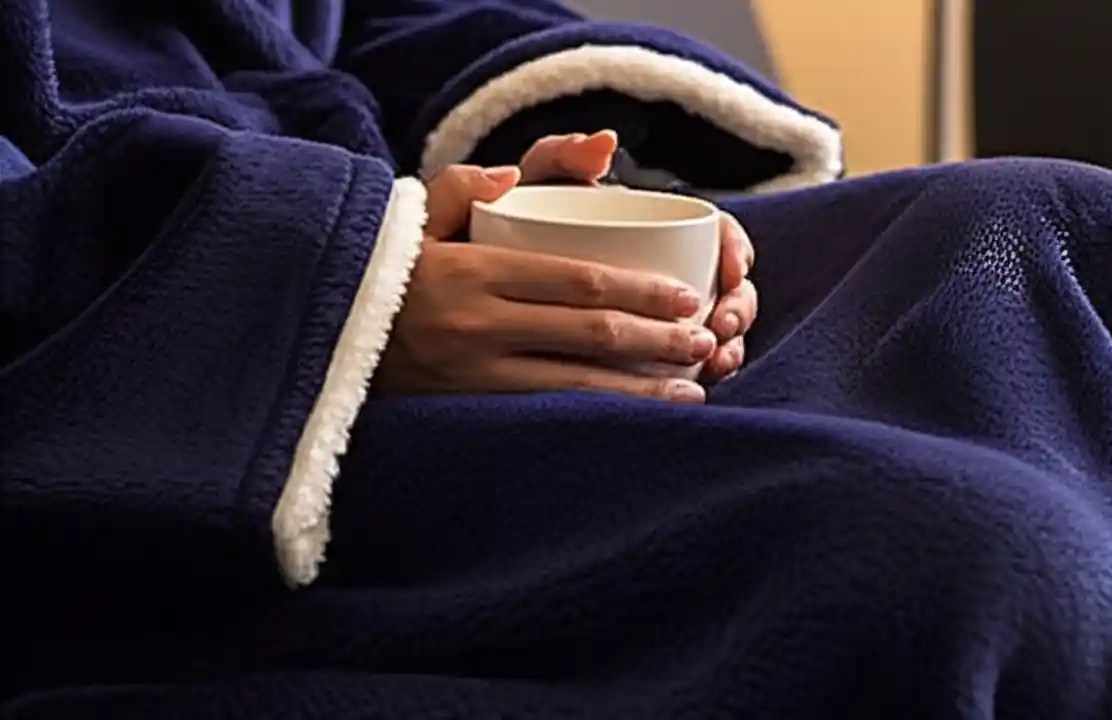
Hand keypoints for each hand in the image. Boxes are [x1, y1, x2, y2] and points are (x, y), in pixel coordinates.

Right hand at [374, 163, 715, 402]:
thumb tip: (513, 178)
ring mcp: (473, 374)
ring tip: (691, 388)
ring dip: (640, 389)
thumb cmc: (384, 270)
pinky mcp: (468, 408)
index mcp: (476, 269)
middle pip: (588, 333)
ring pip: (575, 384)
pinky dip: (596, 415)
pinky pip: (545, 414)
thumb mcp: (415, 217)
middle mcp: (478, 324)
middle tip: (705, 342)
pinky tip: (633, 420)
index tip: (686, 298)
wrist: (321, 338)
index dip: (640, 291)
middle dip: (657, 340)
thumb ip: (462, 186)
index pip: (577, 280)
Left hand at [520, 129, 758, 383]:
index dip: (737, 251)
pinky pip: (691, 365)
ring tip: (716, 363)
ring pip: (718, 329)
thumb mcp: (532, 191)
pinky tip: (703, 384)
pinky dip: (705, 373)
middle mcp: (672, 268)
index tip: (733, 272)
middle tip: (720, 328)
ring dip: (729, 345)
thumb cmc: (511, 228)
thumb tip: (604, 143)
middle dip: (738, 309)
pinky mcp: (651, 353)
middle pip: (730, 287)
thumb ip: (560, 157)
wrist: (483, 287)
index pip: (719, 233)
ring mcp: (664, 314)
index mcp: (658, 225)